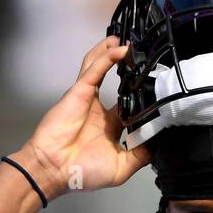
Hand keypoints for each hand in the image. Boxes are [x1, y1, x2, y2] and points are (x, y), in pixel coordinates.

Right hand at [20, 36, 150, 198]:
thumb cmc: (81, 172)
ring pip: (101, 66)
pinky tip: (120, 49)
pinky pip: (95, 69)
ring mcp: (88, 98)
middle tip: (143, 54)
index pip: (129, 104)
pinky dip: (107, 57)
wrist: (55, 170)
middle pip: (115, 80)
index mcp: (109, 126)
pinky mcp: (79, 91)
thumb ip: (140, 155)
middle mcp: (99, 109)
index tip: (158, 86)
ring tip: (128, 41)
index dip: (142, 94)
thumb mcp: (120, 169)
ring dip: (113, 52)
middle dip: (126, 65)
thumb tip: (158, 144)